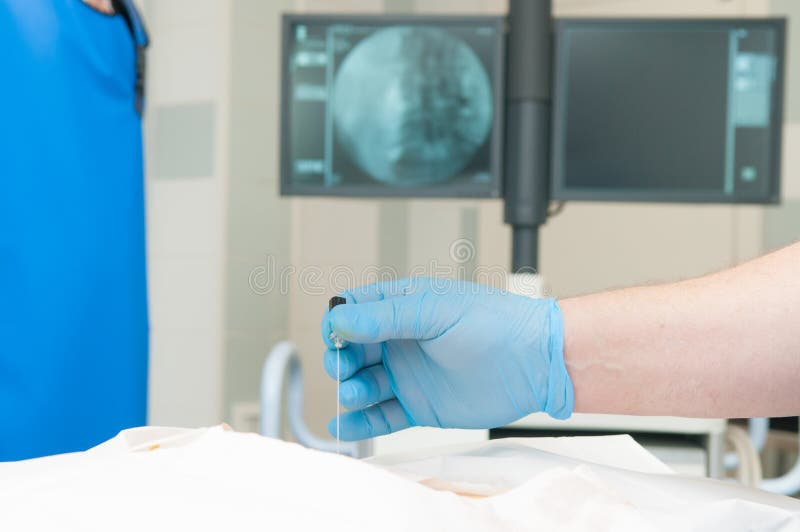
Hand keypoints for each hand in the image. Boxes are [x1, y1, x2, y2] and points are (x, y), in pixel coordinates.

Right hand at [320, 278, 572, 439]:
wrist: (535, 363)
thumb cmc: (495, 325)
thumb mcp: (435, 311)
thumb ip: (385, 317)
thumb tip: (339, 319)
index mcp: (403, 307)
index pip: (353, 312)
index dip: (337, 325)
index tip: (334, 337)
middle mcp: (401, 340)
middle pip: (351, 351)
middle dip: (340, 361)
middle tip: (345, 369)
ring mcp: (409, 374)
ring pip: (363, 385)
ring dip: (350, 391)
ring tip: (355, 394)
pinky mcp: (419, 406)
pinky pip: (381, 416)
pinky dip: (360, 423)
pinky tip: (344, 425)